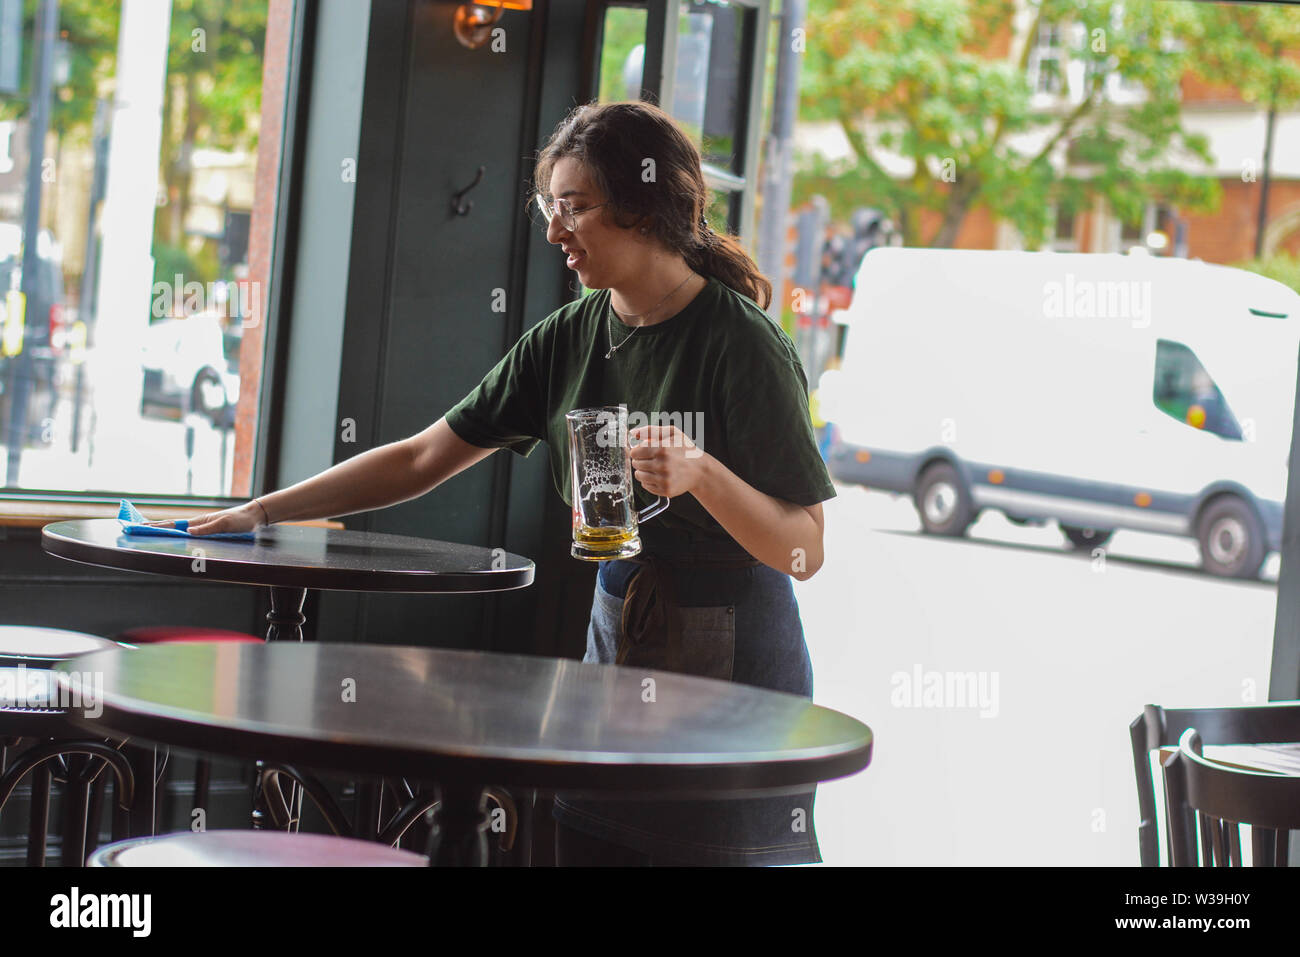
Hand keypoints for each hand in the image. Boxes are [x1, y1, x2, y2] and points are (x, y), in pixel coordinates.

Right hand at [151, 501, 265, 535]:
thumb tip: (188, 532)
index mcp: (199, 521)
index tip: (140, 528)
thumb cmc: (241, 520)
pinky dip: (177, 535)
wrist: (255, 516)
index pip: (173, 524)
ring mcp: (203, 528)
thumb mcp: (225, 525)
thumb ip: (208, 529)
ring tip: (147, 534)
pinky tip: (173, 538)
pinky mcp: (209, 532)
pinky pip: (189, 535)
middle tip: (135, 530)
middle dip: (154, 529)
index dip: (156, 526)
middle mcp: (198, 524)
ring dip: (164, 532)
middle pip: (172, 527)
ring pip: (179, 531)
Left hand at [628, 425, 708, 498]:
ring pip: (639, 476)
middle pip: (636, 464)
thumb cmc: (686, 449)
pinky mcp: (666, 490)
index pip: (635, 452)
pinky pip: (646, 486)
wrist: (700, 470)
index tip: (643, 451)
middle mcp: (662, 465)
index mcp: (662, 449)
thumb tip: (633, 433)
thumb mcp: (673, 433)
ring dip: (644, 471)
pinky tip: (659, 476)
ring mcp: (664, 479)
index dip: (637, 451)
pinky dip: (649, 481)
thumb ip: (651, 430)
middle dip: (640, 461)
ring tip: (655, 467)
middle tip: (652, 459)